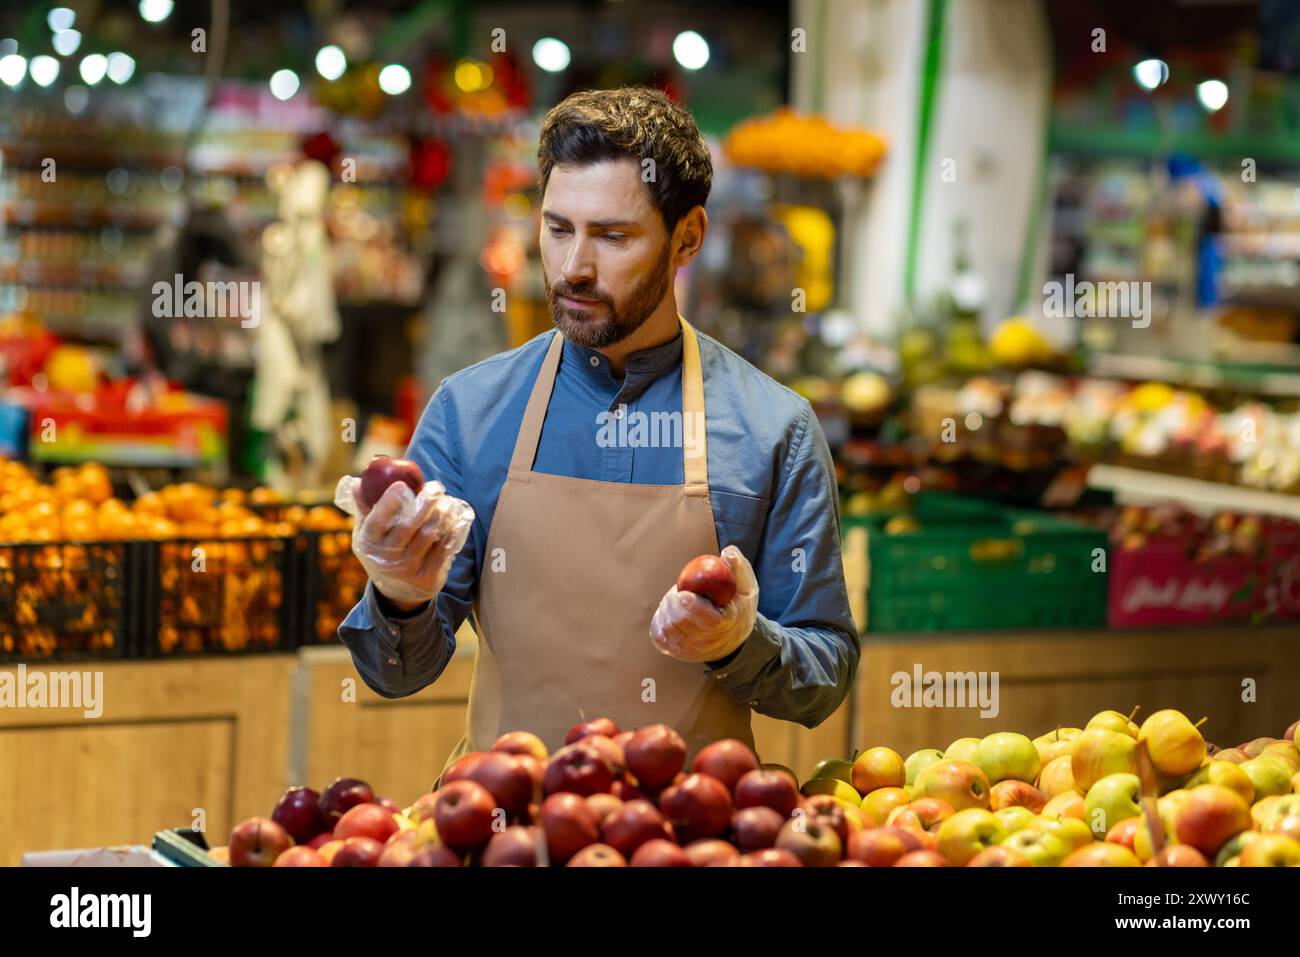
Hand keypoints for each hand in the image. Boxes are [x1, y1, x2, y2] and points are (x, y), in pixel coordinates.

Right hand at [334, 474, 473, 605]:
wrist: (396, 592)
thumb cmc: (381, 551)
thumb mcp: (367, 535)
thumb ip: (364, 509)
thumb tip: (356, 482)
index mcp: (369, 543)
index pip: (376, 521)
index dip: (389, 502)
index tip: (402, 485)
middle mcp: (386, 558)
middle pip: (408, 526)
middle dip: (425, 504)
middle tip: (436, 488)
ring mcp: (407, 570)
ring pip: (429, 535)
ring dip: (442, 515)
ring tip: (448, 503)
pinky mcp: (428, 578)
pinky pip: (444, 550)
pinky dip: (452, 532)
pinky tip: (456, 520)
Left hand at [649, 545, 758, 663]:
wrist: (732, 640)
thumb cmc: (738, 606)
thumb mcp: (746, 588)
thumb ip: (739, 567)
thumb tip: (726, 552)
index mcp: (725, 625)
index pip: (707, 619)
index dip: (693, 607)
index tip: (684, 594)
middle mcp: (706, 641)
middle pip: (681, 623)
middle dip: (674, 603)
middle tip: (677, 592)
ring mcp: (689, 650)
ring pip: (667, 629)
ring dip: (667, 610)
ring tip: (677, 601)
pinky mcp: (676, 652)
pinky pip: (659, 635)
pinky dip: (660, 620)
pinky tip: (670, 612)